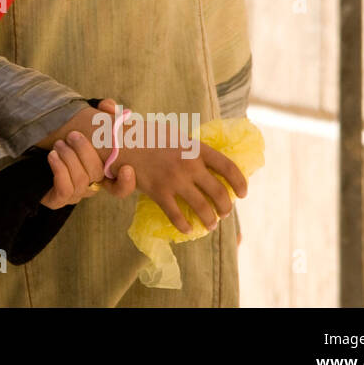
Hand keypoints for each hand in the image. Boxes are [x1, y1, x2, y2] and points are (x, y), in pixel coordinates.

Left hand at [40, 123, 135, 209]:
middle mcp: (90, 186)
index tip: (127, 168)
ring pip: (81, 180)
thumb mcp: (83, 128)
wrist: (31, 161)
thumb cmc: (65, 144)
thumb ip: (100, 115)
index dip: (126, 182)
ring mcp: (74, 195)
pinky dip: (60, 169)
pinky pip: (65, 188)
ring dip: (69, 158)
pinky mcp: (58, 200)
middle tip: (72, 135)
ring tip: (58, 145)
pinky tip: (52, 157)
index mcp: (100, 173)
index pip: (121, 187)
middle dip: (86, 153)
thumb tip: (108, 105)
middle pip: (98, 174)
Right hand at [112, 126, 248, 233]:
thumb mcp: (175, 135)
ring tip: (210, 224)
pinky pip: (177, 215)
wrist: (120, 140)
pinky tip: (188, 229)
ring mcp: (174, 179)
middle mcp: (189, 165)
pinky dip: (185, 226)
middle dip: (226, 207)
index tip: (243, 193)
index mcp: (196, 148)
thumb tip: (209, 163)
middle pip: (219, 192)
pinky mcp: (159, 192)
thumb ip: (192, 149)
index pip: (228, 167)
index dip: (240, 183)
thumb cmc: (147, 135)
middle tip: (225, 213)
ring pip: (202, 208)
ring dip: (210, 220)